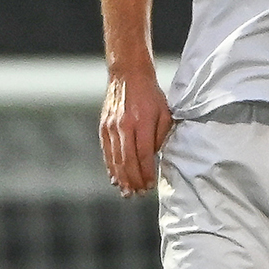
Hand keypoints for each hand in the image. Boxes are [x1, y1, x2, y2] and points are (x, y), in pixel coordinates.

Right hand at [99, 71, 173, 196]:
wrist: (128, 75)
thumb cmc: (151, 94)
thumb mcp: (164, 112)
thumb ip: (161, 135)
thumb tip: (154, 157)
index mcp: (142, 122)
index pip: (144, 154)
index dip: (146, 173)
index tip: (150, 185)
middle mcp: (124, 126)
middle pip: (128, 161)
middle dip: (134, 180)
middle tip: (139, 194)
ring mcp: (111, 127)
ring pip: (115, 159)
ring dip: (121, 178)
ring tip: (127, 192)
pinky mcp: (103, 127)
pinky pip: (107, 152)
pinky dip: (110, 167)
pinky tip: (115, 179)